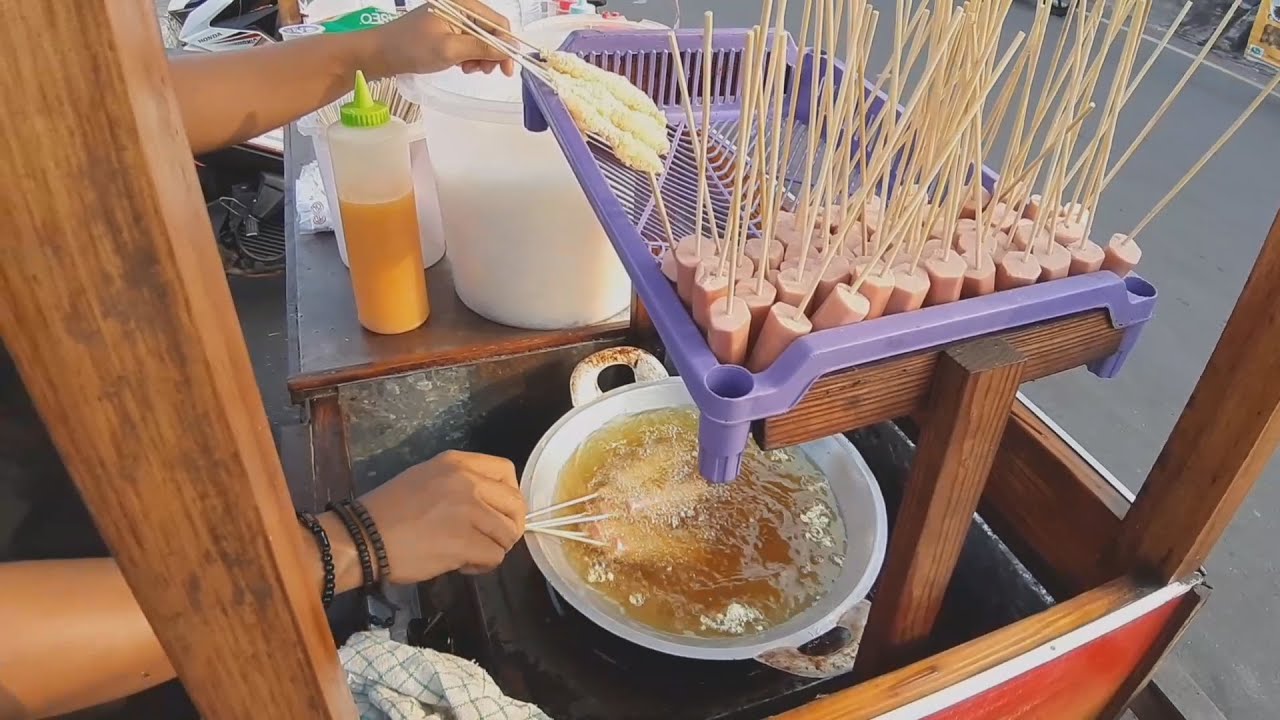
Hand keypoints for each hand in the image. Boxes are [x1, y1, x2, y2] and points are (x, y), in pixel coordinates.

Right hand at [358, 450, 525, 580]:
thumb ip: (459, 485)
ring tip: (470, 554)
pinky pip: (494, 556)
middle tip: (489, 540)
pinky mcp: (464, 542)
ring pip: (508, 534)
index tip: (498, 512)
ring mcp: (468, 511)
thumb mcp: (425, 479)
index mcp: (456, 463)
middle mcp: (467, 482)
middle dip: (508, 526)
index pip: (505, 471)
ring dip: (493, 548)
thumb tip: (488, 506)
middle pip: (515, 504)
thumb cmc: (387, 512)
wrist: (361, 538)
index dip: (509, 496)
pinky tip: (462, 565)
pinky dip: (482, 565)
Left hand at [373, 0, 516, 76]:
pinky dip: (469, 57)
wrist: (380, 54)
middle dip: (491, 53)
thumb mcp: (449, 49)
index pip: (496, 23)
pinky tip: (461, 67)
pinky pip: (468, 44)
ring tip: (468, 70)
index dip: (505, 45)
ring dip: (480, 58)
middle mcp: (459, 8)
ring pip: (480, 40)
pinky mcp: (446, 32)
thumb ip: (481, 48)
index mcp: (461, 4)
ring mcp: (452, 20)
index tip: (507, 69)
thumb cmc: (411, 48)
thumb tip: (509, 50)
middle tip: (485, 72)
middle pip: (490, 31)